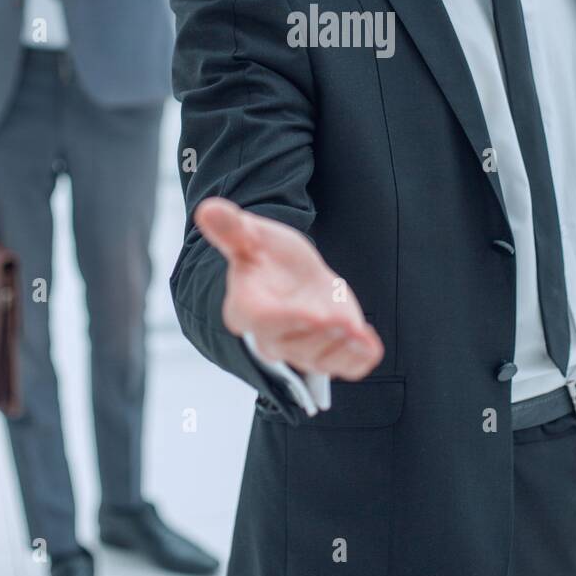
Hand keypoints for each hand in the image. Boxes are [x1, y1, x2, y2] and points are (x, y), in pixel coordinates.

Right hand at [195, 196, 383, 379]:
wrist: (293, 277)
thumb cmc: (267, 257)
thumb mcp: (252, 236)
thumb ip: (232, 228)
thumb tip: (207, 209)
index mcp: (247, 307)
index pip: (263, 320)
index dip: (289, 318)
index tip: (314, 312)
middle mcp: (270, 337)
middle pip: (294, 346)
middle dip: (320, 335)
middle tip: (340, 320)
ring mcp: (300, 349)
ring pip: (320, 360)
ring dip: (342, 348)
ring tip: (356, 331)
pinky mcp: (327, 354)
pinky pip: (345, 367)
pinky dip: (358, 359)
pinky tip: (368, 342)